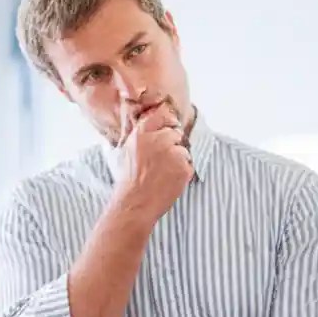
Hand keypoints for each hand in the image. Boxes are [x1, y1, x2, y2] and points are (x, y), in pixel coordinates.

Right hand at [115, 101, 192, 220]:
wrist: (135, 202)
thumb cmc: (129, 180)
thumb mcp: (128, 150)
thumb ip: (142, 135)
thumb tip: (156, 124)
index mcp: (142, 133)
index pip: (163, 114)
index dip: (167, 122)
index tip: (168, 128)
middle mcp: (159, 139)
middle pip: (175, 133)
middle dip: (172, 145)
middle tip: (162, 162)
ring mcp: (173, 153)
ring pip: (183, 150)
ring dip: (178, 160)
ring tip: (164, 174)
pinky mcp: (183, 166)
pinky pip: (189, 165)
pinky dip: (183, 173)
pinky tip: (169, 180)